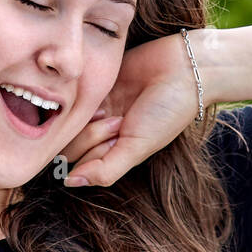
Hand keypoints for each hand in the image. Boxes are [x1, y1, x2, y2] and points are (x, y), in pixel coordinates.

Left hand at [61, 31, 201, 187]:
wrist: (181, 69)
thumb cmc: (167, 112)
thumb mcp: (138, 147)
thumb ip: (106, 170)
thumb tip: (69, 182)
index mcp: (116, 153)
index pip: (82, 166)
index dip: (93, 155)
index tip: (117, 139)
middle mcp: (104, 135)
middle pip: (72, 146)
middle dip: (92, 136)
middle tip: (117, 122)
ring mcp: (98, 112)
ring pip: (71, 125)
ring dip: (90, 118)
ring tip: (113, 109)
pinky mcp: (95, 89)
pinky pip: (74, 100)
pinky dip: (84, 99)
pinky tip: (103, 94)